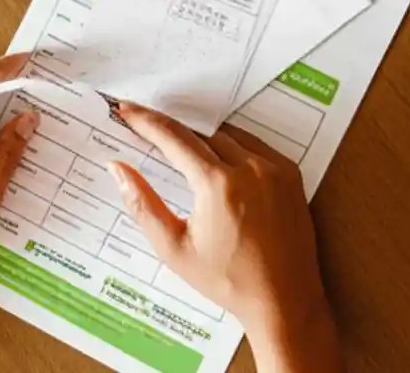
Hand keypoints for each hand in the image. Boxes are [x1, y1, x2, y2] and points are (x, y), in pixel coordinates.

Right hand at [110, 103, 341, 371]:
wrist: (284, 299)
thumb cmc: (228, 281)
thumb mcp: (174, 249)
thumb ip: (142, 204)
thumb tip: (118, 169)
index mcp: (218, 184)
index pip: (173, 138)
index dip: (146, 121)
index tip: (126, 110)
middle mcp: (249, 167)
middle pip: (200, 133)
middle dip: (171, 128)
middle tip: (145, 126)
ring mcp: (274, 168)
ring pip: (228, 135)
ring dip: (201, 136)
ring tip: (177, 142)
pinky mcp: (290, 174)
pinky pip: (254, 145)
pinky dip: (232, 145)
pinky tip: (217, 155)